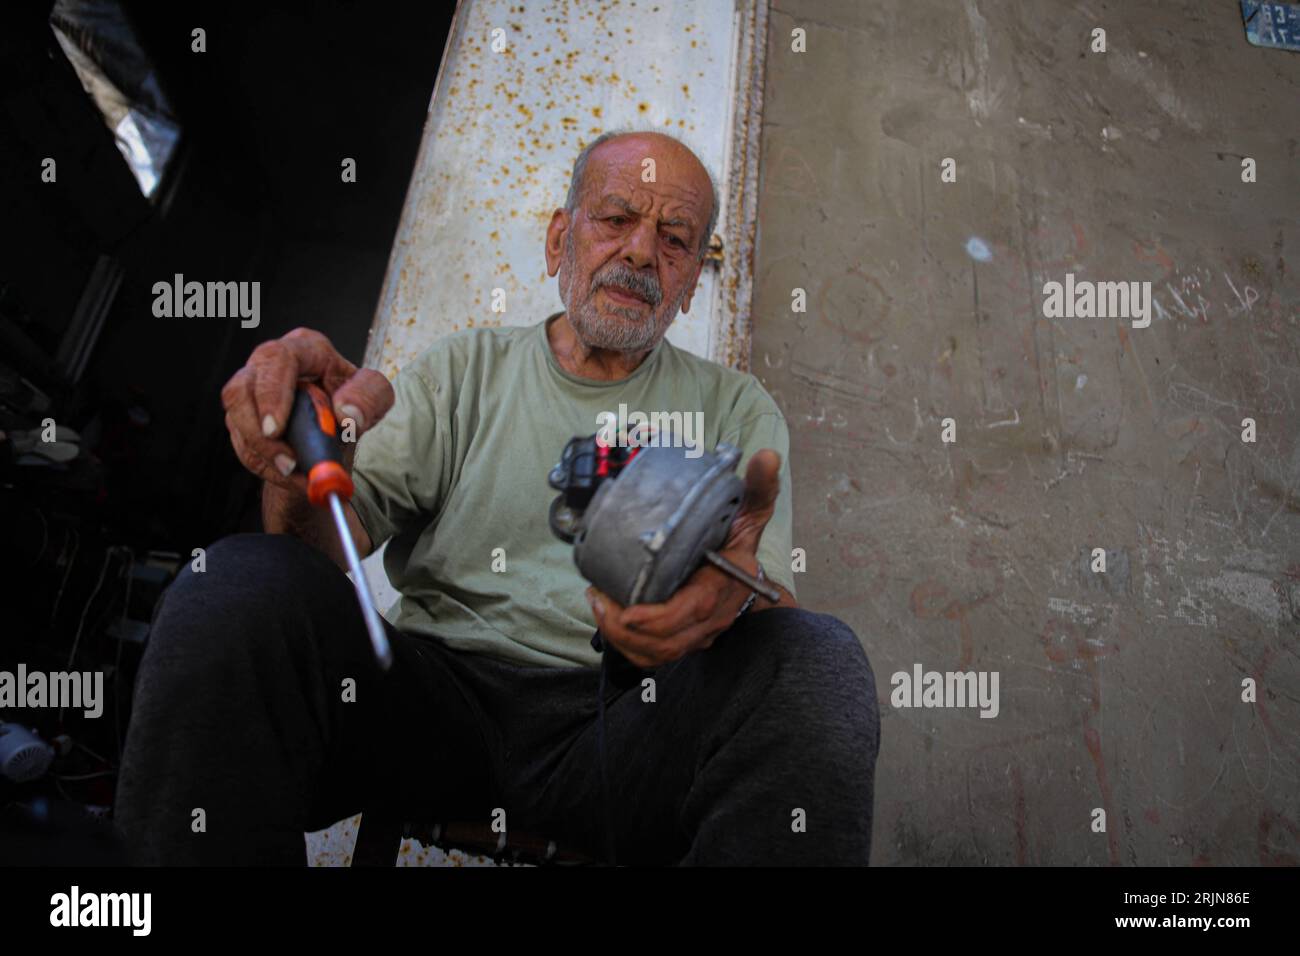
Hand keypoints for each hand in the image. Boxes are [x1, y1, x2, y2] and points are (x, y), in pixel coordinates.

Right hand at [220, 327, 393, 494]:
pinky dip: (267, 467)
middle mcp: (270, 364)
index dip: (271, 394)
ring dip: (265, 455)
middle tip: (287, 463)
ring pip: (236, 421)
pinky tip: (293, 476)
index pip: (277, 359)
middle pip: (241, 390)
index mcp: (306, 349)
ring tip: (299, 473)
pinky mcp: (242, 419)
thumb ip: (369, 398)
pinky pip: (244, 446)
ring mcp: (251, 391)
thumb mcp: (376, 397)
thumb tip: (346, 411)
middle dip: (258, 433)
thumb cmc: (353, 404)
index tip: (274, 429)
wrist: (336, 436)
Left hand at [586, 449, 785, 667]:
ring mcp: (694, 635)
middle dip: (624, 628)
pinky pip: (651, 657)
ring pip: (654, 653)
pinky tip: (608, 618)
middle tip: (598, 598)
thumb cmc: (741, 547)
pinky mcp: (681, 641)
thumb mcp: (750, 515)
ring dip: (620, 637)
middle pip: (664, 642)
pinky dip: (626, 644)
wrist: (750, 581)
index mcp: (720, 589)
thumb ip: (757, 488)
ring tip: (598, 605)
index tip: (627, 611)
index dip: (656, 619)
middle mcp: (707, 619)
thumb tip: (767, 457)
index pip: (688, 613)